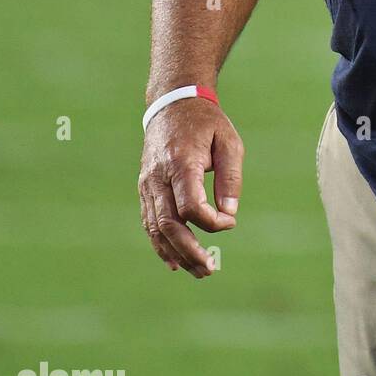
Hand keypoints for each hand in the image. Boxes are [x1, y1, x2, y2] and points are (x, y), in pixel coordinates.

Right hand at [138, 99, 243, 277]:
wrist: (172, 104)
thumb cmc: (207, 123)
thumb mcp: (229, 142)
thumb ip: (231, 178)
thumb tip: (229, 215)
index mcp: (180, 162)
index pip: (190, 205)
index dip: (211, 221)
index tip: (229, 222)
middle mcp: (158, 176)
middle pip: (169, 223)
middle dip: (190, 250)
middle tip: (210, 268)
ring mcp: (147, 184)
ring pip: (156, 227)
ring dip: (176, 253)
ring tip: (199, 271)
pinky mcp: (144, 188)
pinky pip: (150, 222)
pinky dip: (160, 244)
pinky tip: (175, 262)